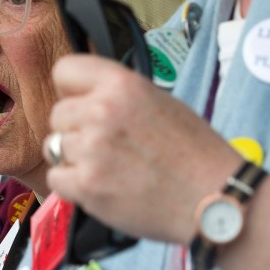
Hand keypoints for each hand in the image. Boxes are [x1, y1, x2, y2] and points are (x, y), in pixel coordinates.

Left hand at [46, 54, 240, 243]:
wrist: (214, 198)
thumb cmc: (194, 153)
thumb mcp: (160, 101)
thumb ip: (117, 96)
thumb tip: (84, 98)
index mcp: (122, 84)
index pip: (65, 71)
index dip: (71, 90)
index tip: (79, 102)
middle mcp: (102, 111)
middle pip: (58, 114)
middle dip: (75, 129)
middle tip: (105, 145)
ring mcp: (92, 149)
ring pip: (55, 147)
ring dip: (75, 159)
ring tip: (109, 168)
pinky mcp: (87, 185)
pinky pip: (57, 178)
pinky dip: (74, 186)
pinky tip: (103, 186)